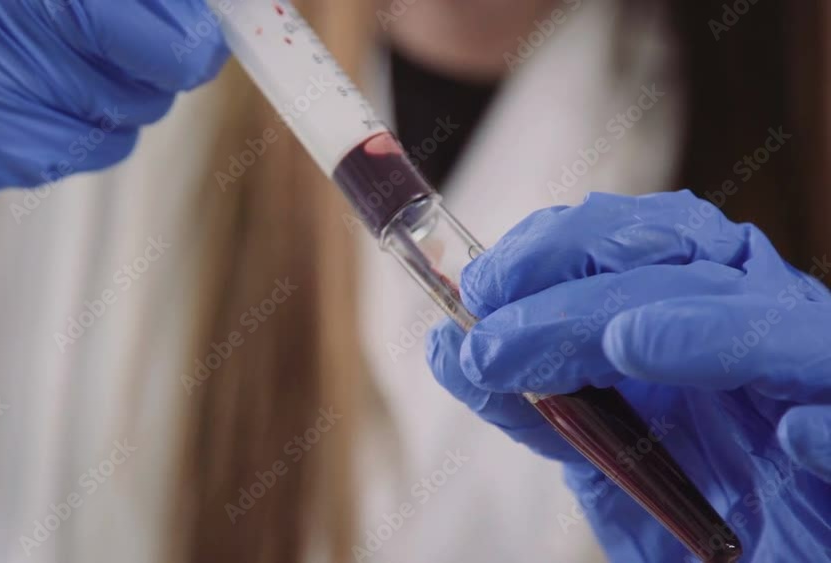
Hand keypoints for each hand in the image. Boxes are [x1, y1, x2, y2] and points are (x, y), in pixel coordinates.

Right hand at [0, 0, 227, 197]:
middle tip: (115, 37)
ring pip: (125, 124)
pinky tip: (36, 95)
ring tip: (60, 61)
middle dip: (150, 65)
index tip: (204, 37)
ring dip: (117, 96)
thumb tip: (195, 23)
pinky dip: (83, 128)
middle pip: (148, 88)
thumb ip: (113, 2)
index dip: (193, 40)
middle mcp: (8, 54)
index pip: (161, 44)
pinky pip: (89, 153)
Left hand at [427, 191, 830, 561]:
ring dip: (687, 323)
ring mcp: (811, 368)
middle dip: (579, 289)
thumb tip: (451, 346)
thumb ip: (533, 406)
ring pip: (763, 316)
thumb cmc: (702, 510)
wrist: (768, 560)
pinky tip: (794, 439)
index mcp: (686, 311)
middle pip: (678, 257)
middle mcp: (749, 320)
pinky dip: (829, 415)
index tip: (479, 288)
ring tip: (622, 346)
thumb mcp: (602, 458)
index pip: (621, 239)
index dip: (548, 249)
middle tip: (500, 335)